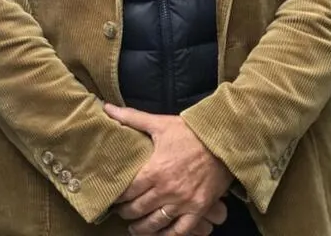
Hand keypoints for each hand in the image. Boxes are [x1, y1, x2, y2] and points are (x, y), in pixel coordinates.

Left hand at [105, 104, 232, 234]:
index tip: (112, 198)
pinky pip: (181, 230)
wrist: (223, 141)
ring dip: (142, 228)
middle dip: (126, 213)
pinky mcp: (199, 209)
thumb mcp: (159, 123)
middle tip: (120, 213)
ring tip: (134, 229)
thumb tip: (107, 107)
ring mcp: (183, 202)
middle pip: (138, 208)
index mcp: (154, 170)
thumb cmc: (189, 132)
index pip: (128, 191)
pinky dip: (168, 235)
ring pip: (156, 223)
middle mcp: (166, 190)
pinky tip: (160, 235)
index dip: (117, 197)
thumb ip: (131, 118)